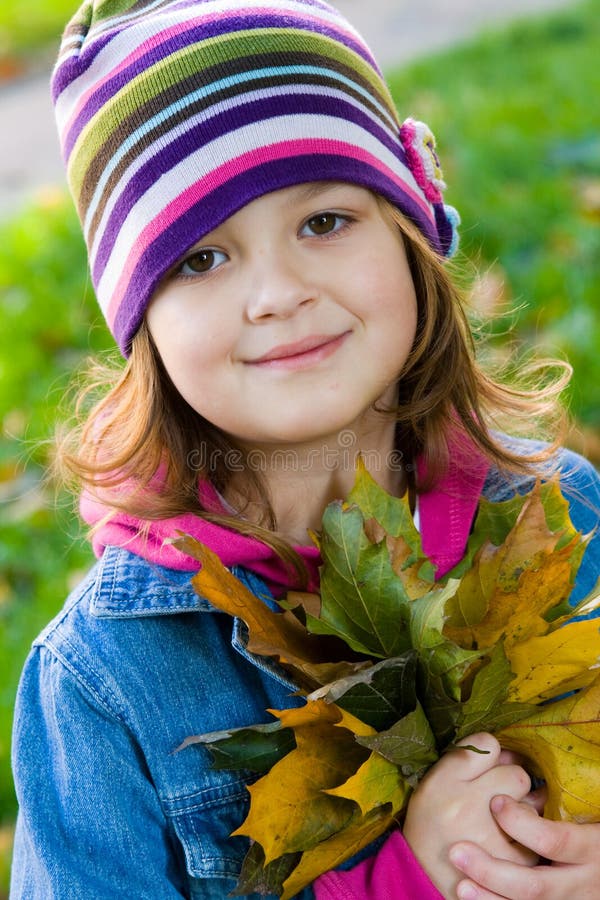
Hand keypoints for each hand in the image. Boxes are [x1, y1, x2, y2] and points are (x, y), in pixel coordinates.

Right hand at [403, 733, 538, 897]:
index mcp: (444, 780)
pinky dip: (526, 842)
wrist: (423, 876)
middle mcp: (466, 804)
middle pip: (517, 775)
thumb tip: (508, 753)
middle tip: (497, 800)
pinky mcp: (509, 864)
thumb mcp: (435, 781)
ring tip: (501, 825)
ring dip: (524, 813)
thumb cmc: (432, 822)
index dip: (493, 757)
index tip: (486, 772)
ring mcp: (489, 836)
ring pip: (531, 806)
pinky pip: (535, 839)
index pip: (489, 745)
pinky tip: (507, 845)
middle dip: (513, 784)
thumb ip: (466, 758)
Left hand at [450, 794, 599, 898]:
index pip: (554, 841)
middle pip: (534, 886)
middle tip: (458, 852)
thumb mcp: (589, 817)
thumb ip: (561, 805)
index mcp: (592, 848)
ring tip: (462, 886)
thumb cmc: (595, 833)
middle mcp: (583, 884)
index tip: (495, 803)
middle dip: (492, 871)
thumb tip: (517, 771)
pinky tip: (475, 898)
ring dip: (490, 897)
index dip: (521, 824)